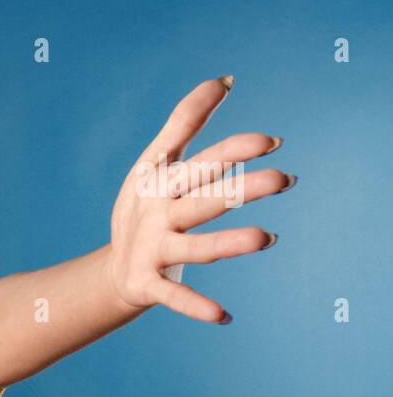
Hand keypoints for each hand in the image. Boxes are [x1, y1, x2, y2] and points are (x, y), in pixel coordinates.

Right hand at [102, 76, 295, 323]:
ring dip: (229, 243)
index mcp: (160, 182)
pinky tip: (224, 317)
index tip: (271, 142)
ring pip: (195, 246)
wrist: (112, 271)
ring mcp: (153, 251)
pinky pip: (174, 298)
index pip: (202, 162)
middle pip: (204, 199)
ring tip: (268, 239)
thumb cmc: (143, 209)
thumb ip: (186, 121)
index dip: (234, 150)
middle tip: (285, 180)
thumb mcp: (155, 164)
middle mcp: (157, 214)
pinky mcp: (149, 285)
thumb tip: (225, 80)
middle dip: (242, 190)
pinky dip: (196, 308)